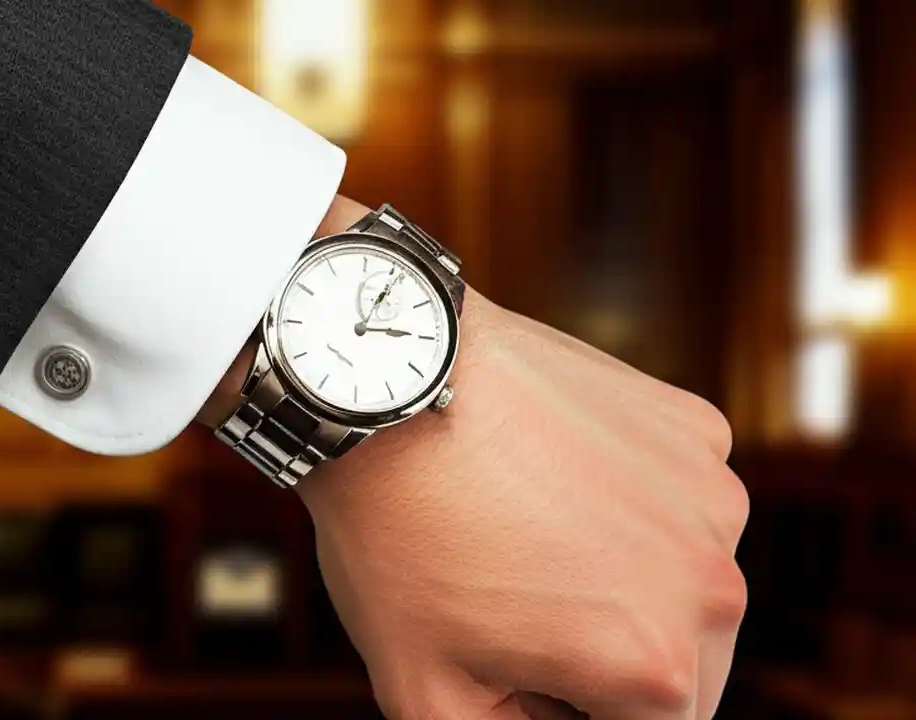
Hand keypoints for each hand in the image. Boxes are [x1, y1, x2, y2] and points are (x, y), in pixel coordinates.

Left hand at [199, 196, 748, 719]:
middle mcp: (713, 582)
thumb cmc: (396, 536)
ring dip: (624, 583)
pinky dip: (631, 506)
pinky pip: (678, 502)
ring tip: (524, 537)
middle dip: (605, 662)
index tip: (506, 661)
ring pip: (680, 583)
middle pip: (679, 671)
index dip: (562, 710)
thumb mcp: (424, 692)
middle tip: (511, 605)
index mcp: (656, 665)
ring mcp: (712, 493)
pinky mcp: (696, 429)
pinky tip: (554, 478)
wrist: (387, 385)